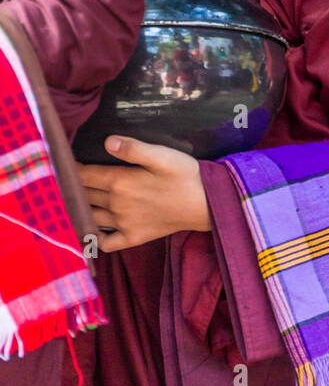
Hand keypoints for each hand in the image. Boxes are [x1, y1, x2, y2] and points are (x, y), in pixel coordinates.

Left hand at [78, 137, 209, 250]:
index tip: (65, 163)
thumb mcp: (162, 155)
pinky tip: (92, 229)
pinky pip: (106, 243)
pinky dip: (94, 238)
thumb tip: (107, 142)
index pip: (84, 175)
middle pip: (83, 195)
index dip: (71, 168)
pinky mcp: (133, 237)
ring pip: (89, 216)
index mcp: (120, 182)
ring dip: (79, 209)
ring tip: (75, 200)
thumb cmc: (185, 175)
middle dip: (72, 187)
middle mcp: (116, 204)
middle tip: (66, 180)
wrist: (206, 204)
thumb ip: (133, 148)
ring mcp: (123, 224)